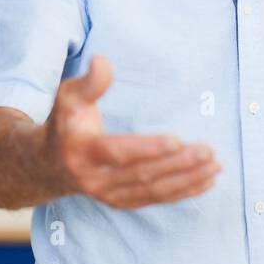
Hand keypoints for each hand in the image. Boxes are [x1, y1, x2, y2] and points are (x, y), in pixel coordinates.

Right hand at [43, 56, 219, 208]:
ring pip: (153, 190)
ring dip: (187, 179)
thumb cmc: (66, 123)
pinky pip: (157, 199)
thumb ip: (89, 82)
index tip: (177, 140)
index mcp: (83, 151)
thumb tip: (102, 60)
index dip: (147, 148)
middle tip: (208, 150)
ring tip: (215, 165)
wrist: (48, 165)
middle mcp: (95, 179)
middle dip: (178, 164)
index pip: (117, 152)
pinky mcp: (123, 202)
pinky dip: (184, 191)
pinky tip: (207, 181)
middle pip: (142, 174)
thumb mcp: (69, 97)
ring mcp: (109, 195)